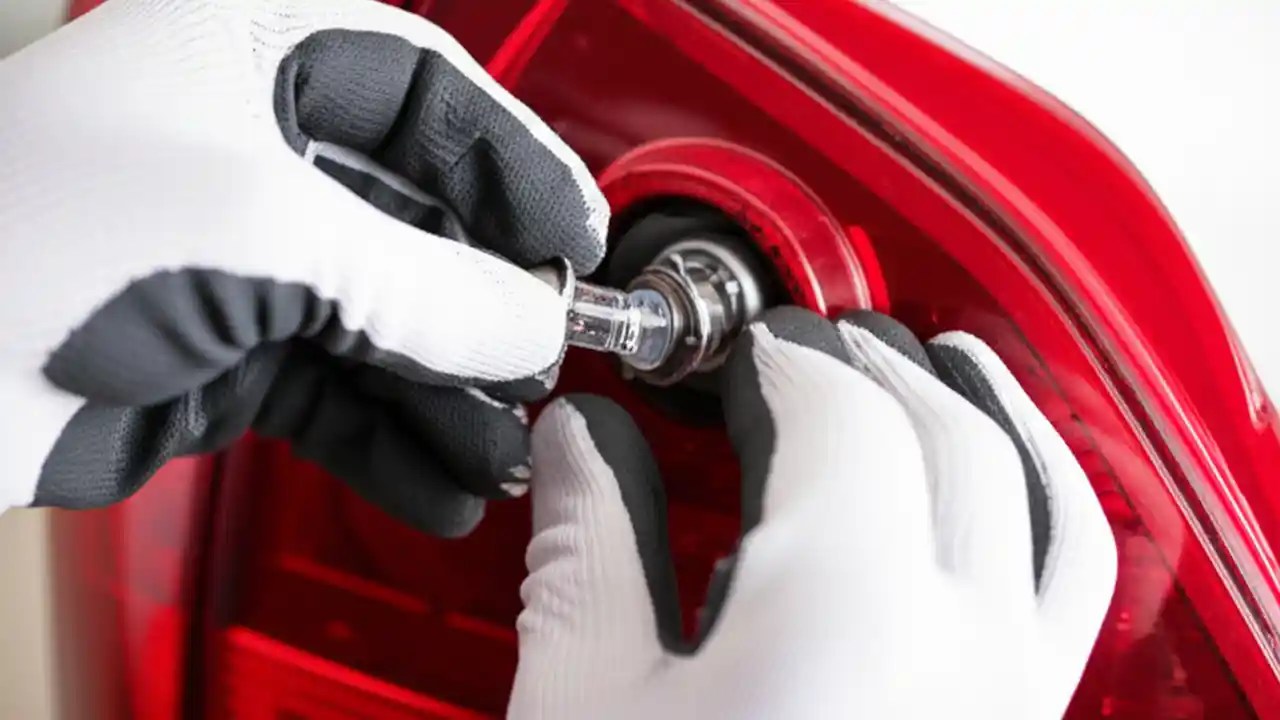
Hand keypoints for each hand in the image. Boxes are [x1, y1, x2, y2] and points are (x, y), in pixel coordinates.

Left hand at [0, 0, 605, 532]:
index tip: (577, 240)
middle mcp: (249, 148)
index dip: (514, 163)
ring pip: (386, 317)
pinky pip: (338, 391)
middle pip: (418, 215)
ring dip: (451, 388)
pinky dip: (392, 440)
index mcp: (247, 52)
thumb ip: (421, 279)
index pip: (425, 87)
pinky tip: (443, 481)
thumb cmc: (17, 241)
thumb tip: (531, 319)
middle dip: (487, 299)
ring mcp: (237, 256)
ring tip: (504, 445)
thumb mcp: (258, 232)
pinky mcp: (220, 350)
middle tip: (547, 358)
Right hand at [511, 308, 1116, 718]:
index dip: (778, 358)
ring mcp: (1011, 702)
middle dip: (868, 363)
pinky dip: (1041, 500)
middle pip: (944, 433)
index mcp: (842, 614)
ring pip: (1041, 497)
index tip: (732, 350)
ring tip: (937, 360)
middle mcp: (959, 649)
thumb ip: (587, 546)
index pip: (839, 414)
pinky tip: (1004, 488)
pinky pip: (1068, 587)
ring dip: (984, 406)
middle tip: (799, 347)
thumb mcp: (584, 703)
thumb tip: (582, 443)